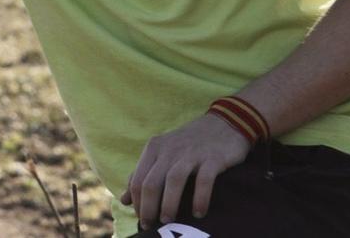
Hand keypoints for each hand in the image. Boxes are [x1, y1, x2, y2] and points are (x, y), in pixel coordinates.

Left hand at [121, 111, 250, 229]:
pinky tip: (198, 213)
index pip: (137, 180)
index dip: (137, 203)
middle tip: (151, 226)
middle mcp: (169, 150)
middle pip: (151, 182)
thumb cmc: (189, 144)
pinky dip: (200, 198)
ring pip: (173, 180)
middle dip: (148, 208)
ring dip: (169, 204)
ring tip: (168, 221)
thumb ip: (143, 175)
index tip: (142, 219)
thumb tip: (123, 200)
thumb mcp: (163, 154)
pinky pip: (204, 180)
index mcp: (154, 149)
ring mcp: (191, 153)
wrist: (225, 123)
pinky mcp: (212, 158)